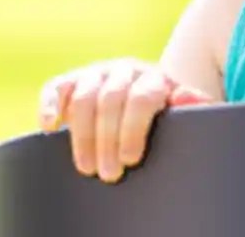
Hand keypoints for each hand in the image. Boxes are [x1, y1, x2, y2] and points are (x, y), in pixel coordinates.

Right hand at [38, 58, 213, 182]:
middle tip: (107, 174)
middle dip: (107, 140)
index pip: (143, 98)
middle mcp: (123, 71)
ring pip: (83, 97)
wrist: (143, 100)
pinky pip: (56, 87)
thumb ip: (195, 105)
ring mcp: (95, 73)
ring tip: (85, 167)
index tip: (131, 160)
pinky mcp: (70, 80)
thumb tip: (182, 97)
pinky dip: (49, 105)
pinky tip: (49, 128)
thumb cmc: (166, 116)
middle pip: (111, 100)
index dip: (134, 130)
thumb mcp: (186, 115)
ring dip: (82, 135)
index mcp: (153, 79)